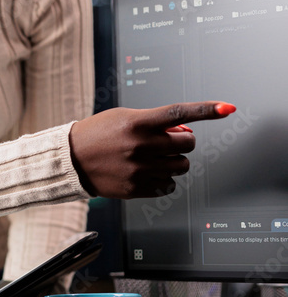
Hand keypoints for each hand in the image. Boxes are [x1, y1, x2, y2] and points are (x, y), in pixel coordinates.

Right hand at [69, 100, 235, 197]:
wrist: (70, 159)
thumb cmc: (97, 135)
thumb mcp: (124, 118)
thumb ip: (155, 123)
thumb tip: (184, 131)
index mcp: (137, 123)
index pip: (179, 113)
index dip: (206, 110)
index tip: (226, 108)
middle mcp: (140, 146)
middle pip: (187, 144)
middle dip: (183, 142)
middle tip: (168, 142)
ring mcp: (139, 169)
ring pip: (181, 166)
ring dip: (174, 161)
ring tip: (155, 159)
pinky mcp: (136, 188)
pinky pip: (168, 186)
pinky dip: (164, 180)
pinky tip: (149, 174)